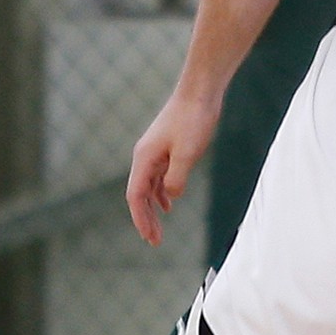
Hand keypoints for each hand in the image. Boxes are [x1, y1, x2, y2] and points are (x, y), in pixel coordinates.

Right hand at [126, 92, 220, 245]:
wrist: (200, 92)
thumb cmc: (193, 119)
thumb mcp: (188, 153)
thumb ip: (177, 178)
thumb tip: (170, 196)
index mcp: (144, 158)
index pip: (135, 196)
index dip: (140, 219)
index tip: (149, 238)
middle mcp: (145, 156)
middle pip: (139, 194)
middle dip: (145, 219)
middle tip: (155, 242)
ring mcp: (155, 152)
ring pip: (148, 187)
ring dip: (153, 208)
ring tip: (159, 229)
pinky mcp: (167, 148)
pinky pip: (159, 177)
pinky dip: (161, 193)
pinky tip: (169, 204)